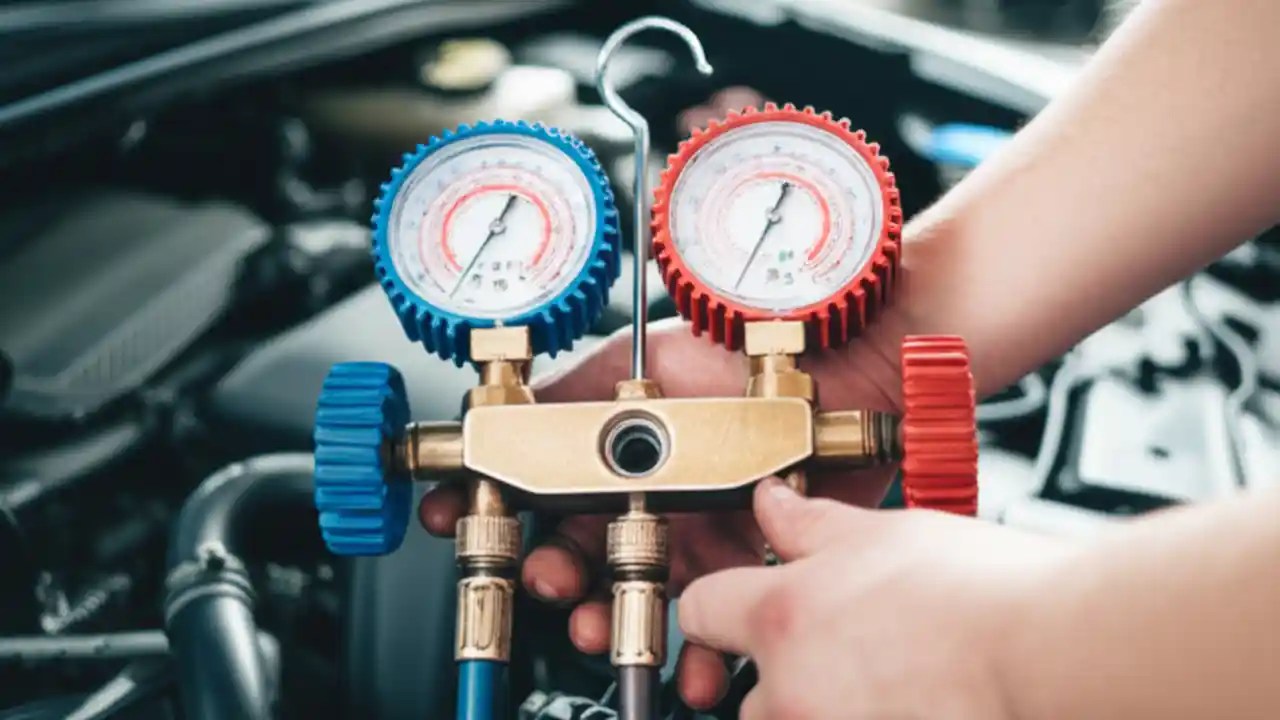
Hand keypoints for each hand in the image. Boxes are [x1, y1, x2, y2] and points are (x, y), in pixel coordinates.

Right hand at [418, 317, 906, 707]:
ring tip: (602, 632)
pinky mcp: (752, 556)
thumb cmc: (737, 347)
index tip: (466, 525)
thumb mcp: (641, 356)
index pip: (553, 498)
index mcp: (622, 456)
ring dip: (615, 626)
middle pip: (590, 558)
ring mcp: (703, 529)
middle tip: (551, 585)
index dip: (512, 519)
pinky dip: (702, 653)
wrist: (831, 361)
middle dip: (558, 582)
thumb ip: (574, 384)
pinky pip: (722, 617)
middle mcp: (658, 497)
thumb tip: (510, 408)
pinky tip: (690, 664)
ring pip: (647, 598)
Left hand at [679, 477, 1071, 718]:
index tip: (737, 611)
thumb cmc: (987, 597)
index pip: (700, 611)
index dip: (720, 606)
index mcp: (782, 617)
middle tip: (854, 658)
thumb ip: (812, 527)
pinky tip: (914, 701)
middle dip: (786, 679)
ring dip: (824, 713)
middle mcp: (789, 690)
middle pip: (748, 692)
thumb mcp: (887, 535)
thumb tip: (771, 505)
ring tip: (894, 688)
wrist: (1055, 656)